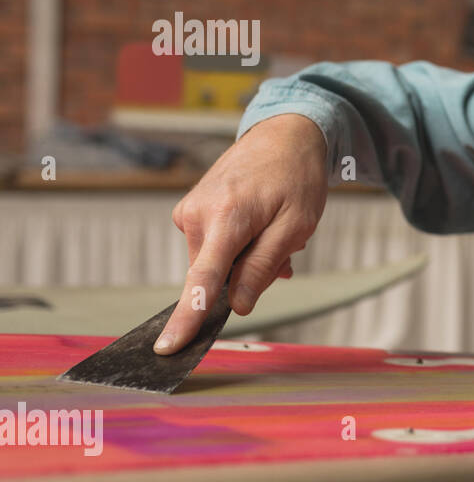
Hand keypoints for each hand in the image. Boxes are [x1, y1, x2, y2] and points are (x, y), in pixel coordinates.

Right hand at [154, 113, 329, 353]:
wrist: (284, 134)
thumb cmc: (296, 178)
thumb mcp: (296, 225)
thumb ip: (263, 266)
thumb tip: (237, 306)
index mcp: (225, 218)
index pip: (202, 279)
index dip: (187, 317)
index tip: (168, 347)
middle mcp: (196, 215)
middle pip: (216, 276)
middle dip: (249, 275)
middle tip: (283, 252)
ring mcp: (189, 212)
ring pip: (217, 263)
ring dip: (247, 259)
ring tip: (273, 229)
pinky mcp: (189, 211)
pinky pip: (213, 247)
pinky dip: (237, 246)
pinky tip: (259, 225)